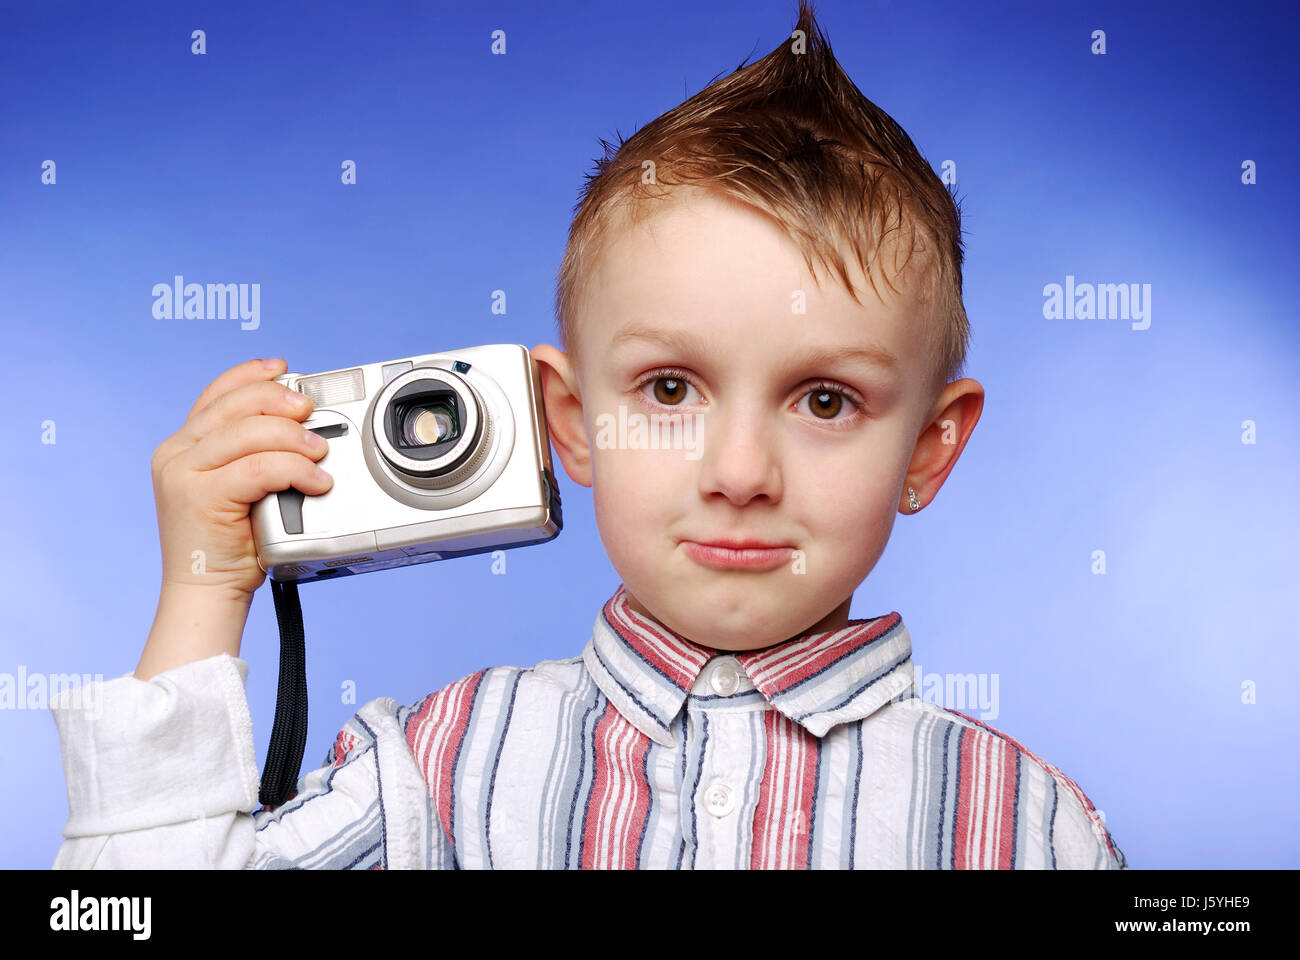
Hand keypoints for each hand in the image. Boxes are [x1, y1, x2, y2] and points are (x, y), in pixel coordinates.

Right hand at [149, 357, 332, 605]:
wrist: (206, 592)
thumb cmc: (231, 546)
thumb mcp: (238, 489)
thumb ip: (251, 455)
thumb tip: (300, 425)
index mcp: (183, 446)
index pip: (217, 395)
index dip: (251, 375)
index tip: (284, 369)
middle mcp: (176, 453)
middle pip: (235, 406)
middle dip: (280, 402)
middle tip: (311, 414)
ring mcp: (183, 473)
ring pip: (249, 434)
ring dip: (293, 438)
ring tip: (319, 452)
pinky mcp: (200, 495)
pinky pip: (259, 468)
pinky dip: (294, 469)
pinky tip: (313, 479)